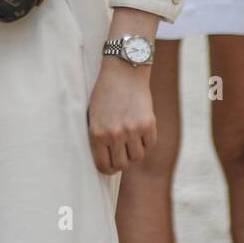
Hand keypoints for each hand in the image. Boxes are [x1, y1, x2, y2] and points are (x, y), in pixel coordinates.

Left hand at [87, 56, 156, 172]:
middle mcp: (114, 134)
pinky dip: (146, 142)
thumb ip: (100, 138)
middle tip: (121, 154)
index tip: (111, 166)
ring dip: (134, 152)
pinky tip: (140, 130)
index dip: (108, 169)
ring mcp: (132, 130)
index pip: (104, 165)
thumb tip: (108, 162)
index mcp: (96, 134)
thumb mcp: (94, 116)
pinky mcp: (148, 125)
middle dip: (121, 162)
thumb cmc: (104, 95)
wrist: (123, 73)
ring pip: (137, 157)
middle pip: (122, 165)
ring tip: (130, 140)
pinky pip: (150, 145)